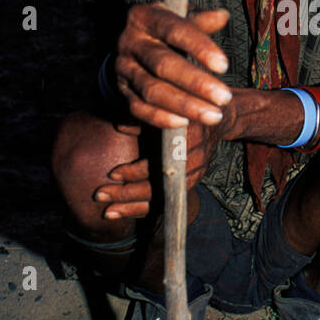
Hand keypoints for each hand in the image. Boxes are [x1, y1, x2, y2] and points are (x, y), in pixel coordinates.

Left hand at [95, 108, 235, 219]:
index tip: (112, 174)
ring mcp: (194, 176)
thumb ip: (145, 118)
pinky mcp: (192, 183)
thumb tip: (120, 127)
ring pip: (162, 199)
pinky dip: (144, 209)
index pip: (159, 165)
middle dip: (127, 194)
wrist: (219, 118)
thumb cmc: (186, 109)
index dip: (135, 172)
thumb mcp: (168, 107)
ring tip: (107, 212)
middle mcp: (192, 163)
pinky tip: (123, 212)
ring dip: (133, 208)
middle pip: (158, 187)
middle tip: (99, 195)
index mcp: (186, 141)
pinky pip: (167, 203)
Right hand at [114, 2, 232, 130]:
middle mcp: (130, 42)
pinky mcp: (121, 91)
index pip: (175, 30)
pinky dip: (162, 118)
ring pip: (152, 91)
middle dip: (196, 83)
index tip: (224, 66)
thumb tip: (222, 16)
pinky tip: (186, 122)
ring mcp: (123, 68)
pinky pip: (139, 108)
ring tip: (214, 115)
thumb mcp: (178, 19)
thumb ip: (200, 20)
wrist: (128, 50)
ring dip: (185, 106)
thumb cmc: (163, 32)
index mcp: (145, 17)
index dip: (200, 48)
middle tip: (225, 98)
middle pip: (163, 65)